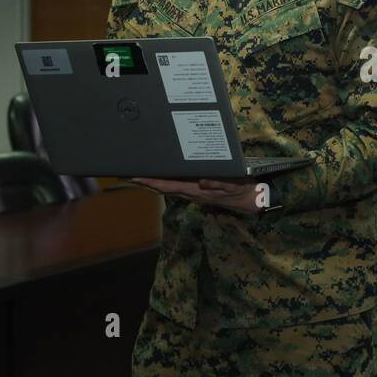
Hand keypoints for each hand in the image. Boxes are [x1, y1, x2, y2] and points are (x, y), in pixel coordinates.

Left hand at [129, 177, 268, 215]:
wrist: (249, 201)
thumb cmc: (240, 190)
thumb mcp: (233, 185)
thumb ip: (219, 183)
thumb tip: (202, 181)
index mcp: (196, 190)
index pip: (170, 185)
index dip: (152, 182)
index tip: (137, 177)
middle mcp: (191, 193)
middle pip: (163, 188)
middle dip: (145, 182)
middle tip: (127, 175)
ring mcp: (192, 193)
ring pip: (167, 188)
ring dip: (151, 184)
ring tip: (136, 176)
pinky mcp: (195, 191)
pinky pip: (174, 187)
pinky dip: (162, 183)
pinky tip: (156, 180)